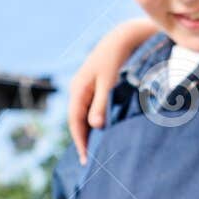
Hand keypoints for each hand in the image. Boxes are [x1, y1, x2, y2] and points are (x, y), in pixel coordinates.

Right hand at [69, 18, 151, 162]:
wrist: (124, 37)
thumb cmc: (117, 57)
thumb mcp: (109, 82)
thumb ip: (101, 104)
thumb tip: (94, 126)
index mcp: (78, 89)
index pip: (75, 121)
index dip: (79, 141)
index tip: (85, 158)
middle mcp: (80, 89)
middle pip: (78, 120)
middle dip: (83, 140)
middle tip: (90, 161)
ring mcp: (88, 88)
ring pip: (86, 115)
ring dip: (90, 132)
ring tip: (97, 151)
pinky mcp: (97, 87)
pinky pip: (93, 109)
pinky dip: (97, 122)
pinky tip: (104, 131)